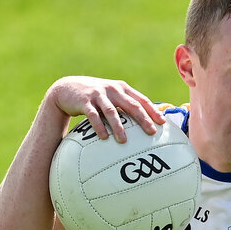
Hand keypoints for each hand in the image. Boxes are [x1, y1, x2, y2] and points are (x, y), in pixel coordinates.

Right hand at [48, 76, 165, 141]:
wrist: (67, 88)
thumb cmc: (96, 97)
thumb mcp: (112, 96)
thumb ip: (127, 105)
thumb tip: (147, 123)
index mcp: (122, 89)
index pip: (141, 100)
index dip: (153, 110)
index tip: (163, 123)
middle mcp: (113, 90)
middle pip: (131, 105)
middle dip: (143, 119)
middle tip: (151, 133)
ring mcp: (98, 95)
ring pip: (112, 111)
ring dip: (119, 126)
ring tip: (124, 141)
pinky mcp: (84, 101)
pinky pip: (93, 115)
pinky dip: (99, 126)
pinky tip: (104, 137)